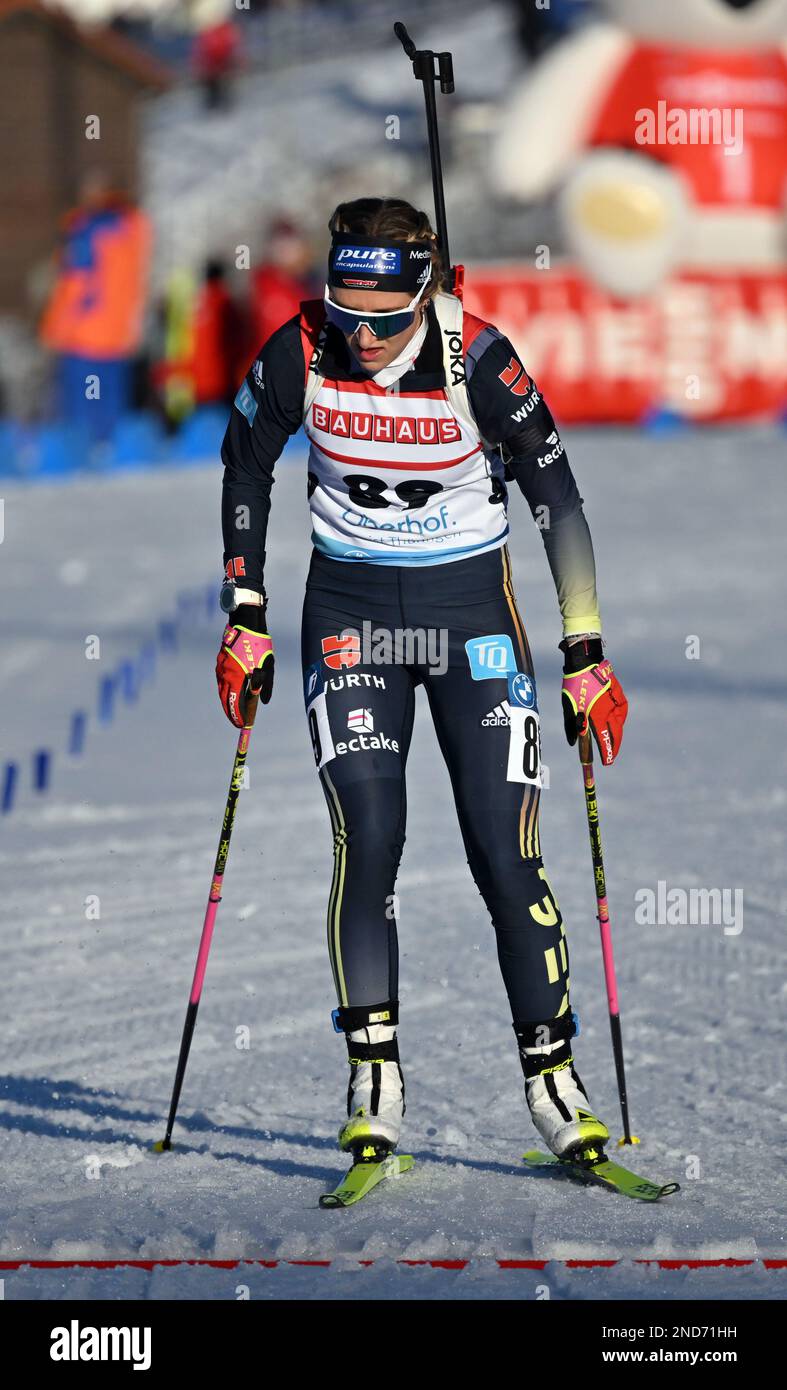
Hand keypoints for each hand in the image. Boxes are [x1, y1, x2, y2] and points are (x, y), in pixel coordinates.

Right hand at [216, 605, 274, 726]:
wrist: (245, 623)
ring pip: (222, 690)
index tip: (242, 724)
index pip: (234, 703)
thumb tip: (264, 702)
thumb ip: (266, 686)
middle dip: (231, 712)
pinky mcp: (220, 661)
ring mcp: (221, 667)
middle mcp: (225, 674)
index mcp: (236, 678)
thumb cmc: (259, 644)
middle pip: (225, 699)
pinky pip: (222, 680)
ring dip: (227, 701)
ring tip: (234, 710)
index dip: (238, 715)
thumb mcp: (268, 667)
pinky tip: (231, 692)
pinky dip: (226, 689)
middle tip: (237, 721)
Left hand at [560, 637, 627, 765]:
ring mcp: (616, 703)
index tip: (606, 763)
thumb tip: (573, 742)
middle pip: (614, 734)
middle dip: (613, 747)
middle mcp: (609, 710)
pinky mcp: (619, 696)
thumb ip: (571, 726)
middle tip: (610, 757)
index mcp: (597, 714)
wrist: (586, 661)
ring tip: (611, 742)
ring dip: (614, 733)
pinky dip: (616, 720)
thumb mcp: (568, 707)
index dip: (606, 753)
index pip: (604, 739)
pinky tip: (612, 724)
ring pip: (618, 724)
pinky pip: (619, 713)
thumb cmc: (573, 684)